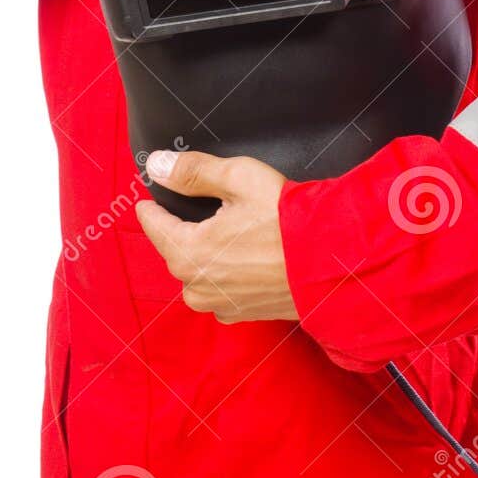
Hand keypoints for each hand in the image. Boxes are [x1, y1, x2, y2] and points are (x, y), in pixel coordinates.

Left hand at [136, 149, 299, 323]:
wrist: (332, 262)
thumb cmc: (286, 218)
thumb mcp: (238, 178)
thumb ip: (193, 172)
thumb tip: (157, 165)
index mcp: (191, 252)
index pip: (155, 227)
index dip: (150, 209)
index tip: (145, 200)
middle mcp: (199, 286)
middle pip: (175, 252)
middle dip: (179, 231)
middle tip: (191, 210)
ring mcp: (221, 304)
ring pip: (196, 274)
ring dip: (201, 255)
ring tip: (221, 233)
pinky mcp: (243, 313)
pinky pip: (218, 290)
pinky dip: (222, 273)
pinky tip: (242, 257)